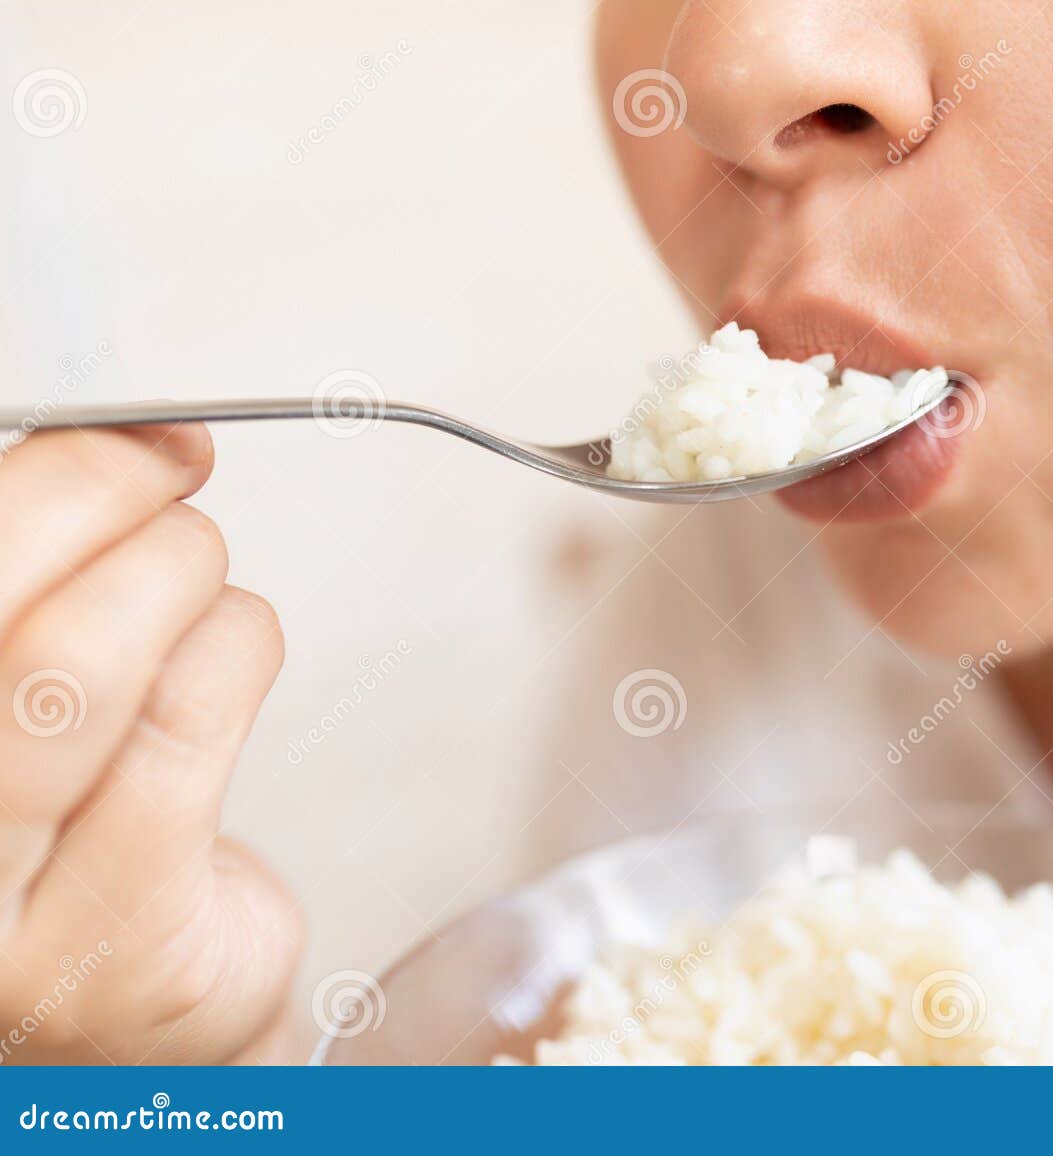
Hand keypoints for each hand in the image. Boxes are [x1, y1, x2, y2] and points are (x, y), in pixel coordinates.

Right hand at [0, 423, 300, 1063]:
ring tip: (201, 572)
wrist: (132, 1004)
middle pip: (4, 628)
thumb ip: (36, 574)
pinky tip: (237, 644)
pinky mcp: (109, 959)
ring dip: (181, 579)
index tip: (129, 430)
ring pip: (82, 674)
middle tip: (174, 477)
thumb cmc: (67, 817)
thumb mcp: (24, 681)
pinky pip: (184, 740)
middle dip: (105, 505)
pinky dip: (237, 649)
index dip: (50, 476)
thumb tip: (118, 438)